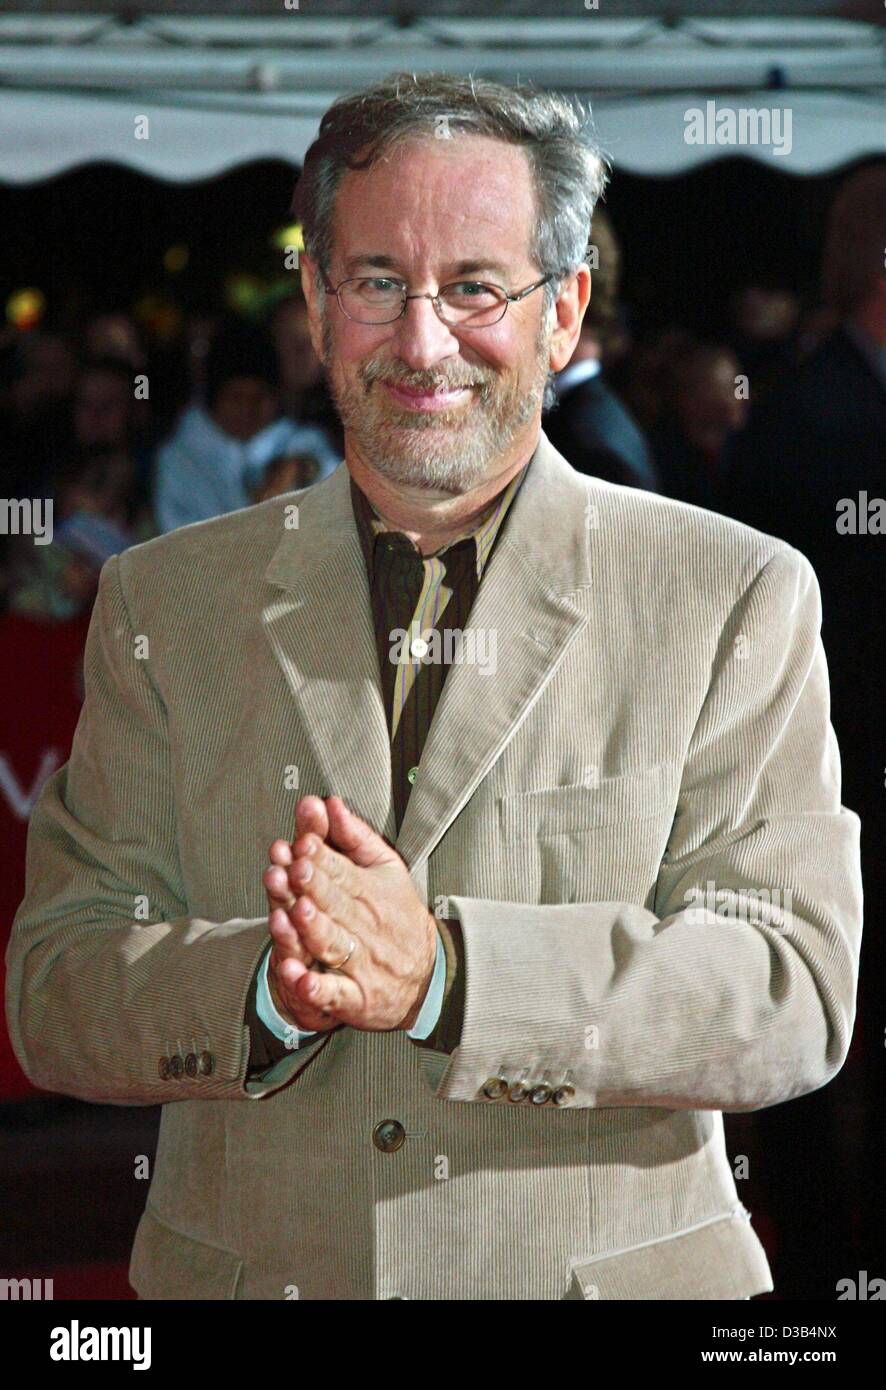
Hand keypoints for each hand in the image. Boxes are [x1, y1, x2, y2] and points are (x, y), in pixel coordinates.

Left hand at [271, 795, 437, 1031]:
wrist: (427, 977)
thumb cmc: (399, 919)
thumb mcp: (385, 869)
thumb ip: (355, 836)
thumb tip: (331, 804)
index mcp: (371, 892)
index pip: (343, 871)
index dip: (322, 858)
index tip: (304, 842)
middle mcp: (365, 926)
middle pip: (336, 903)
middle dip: (314, 886)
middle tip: (295, 868)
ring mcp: (359, 963)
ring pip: (332, 943)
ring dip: (312, 928)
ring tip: (296, 912)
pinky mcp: (354, 997)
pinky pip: (333, 993)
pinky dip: (315, 988)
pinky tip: (299, 978)